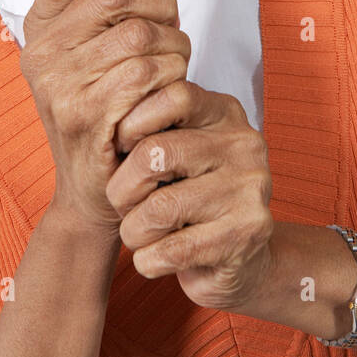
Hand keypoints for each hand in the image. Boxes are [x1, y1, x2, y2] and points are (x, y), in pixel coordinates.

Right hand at [19, 0, 189, 233]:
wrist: (92, 188)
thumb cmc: (103, 111)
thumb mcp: (89, 54)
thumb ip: (105, 7)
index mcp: (39, 29)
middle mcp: (41, 54)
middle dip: (160, 6)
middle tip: (170, 31)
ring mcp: (60, 86)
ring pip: (141, 34)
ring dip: (173, 48)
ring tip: (171, 68)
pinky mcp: (87, 117)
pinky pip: (147, 74)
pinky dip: (171, 78)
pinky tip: (167, 93)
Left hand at [105, 81, 274, 308]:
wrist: (239, 260)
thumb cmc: (191, 199)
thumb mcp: (176, 153)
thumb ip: (153, 130)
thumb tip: (108, 126)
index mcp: (224, 114)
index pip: (173, 96)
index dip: (132, 123)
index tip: (122, 150)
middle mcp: (243, 145)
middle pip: (154, 154)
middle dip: (121, 190)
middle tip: (124, 205)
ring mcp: (248, 190)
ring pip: (158, 208)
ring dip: (134, 231)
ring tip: (142, 235)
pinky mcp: (245, 235)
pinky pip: (170, 250)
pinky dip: (149, 260)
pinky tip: (157, 258)